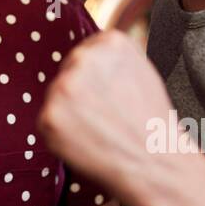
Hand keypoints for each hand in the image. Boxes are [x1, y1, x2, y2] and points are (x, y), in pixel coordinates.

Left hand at [37, 29, 179, 205]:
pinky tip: (87, 142)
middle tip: (104, 116)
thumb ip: (113, 58)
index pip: (88, 52)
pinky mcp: (49, 117)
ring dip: (69, 113)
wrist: (157, 163)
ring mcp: (64, 87)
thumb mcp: (143, 71)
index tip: (107, 95)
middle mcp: (83, 58)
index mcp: (110, 42)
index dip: (96, 79)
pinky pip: (48, 123)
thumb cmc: (152, 123)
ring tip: (100, 130)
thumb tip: (90, 54)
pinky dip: (61, 136)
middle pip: (69, 71)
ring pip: (57, 97)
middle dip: (81, 93)